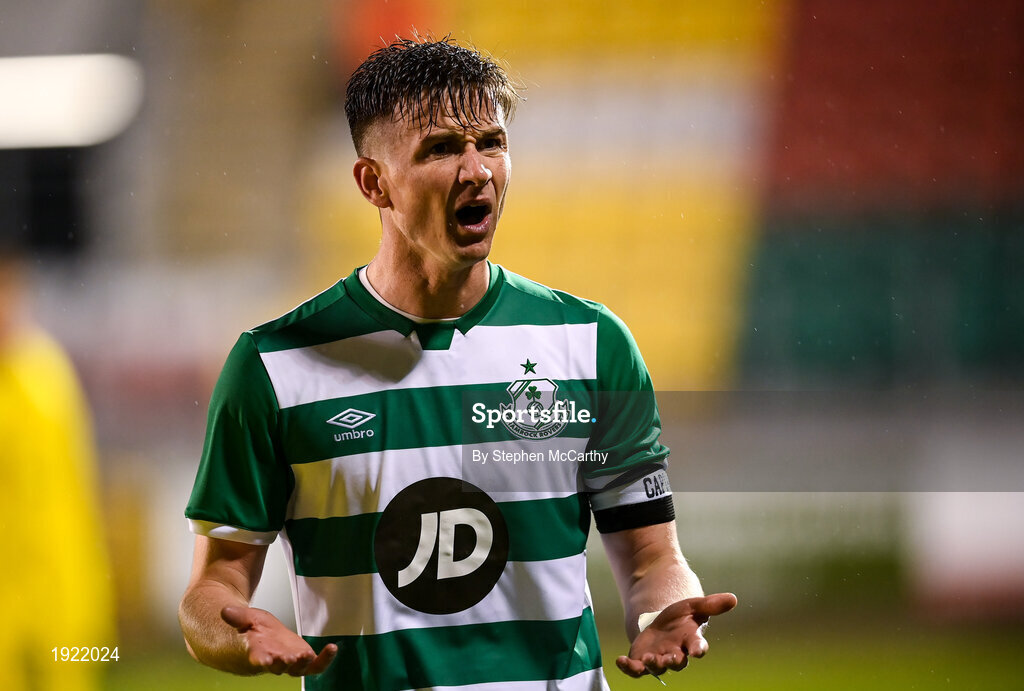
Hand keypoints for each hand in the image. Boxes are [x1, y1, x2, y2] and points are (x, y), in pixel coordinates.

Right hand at [221, 606, 336, 675]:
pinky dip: (324, 660)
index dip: (260, 660)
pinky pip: (313, 665)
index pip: (256, 659)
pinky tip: (332, 648)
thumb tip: (225, 611)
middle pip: (278, 665)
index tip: (262, 659)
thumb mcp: (242, 617)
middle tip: (292, 656)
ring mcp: (287, 662)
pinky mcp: (300, 659)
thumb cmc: (246, 630)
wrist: (251, 639)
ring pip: (296, 668)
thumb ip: (236, 616)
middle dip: (284, 662)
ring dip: (302, 662)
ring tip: (306, 654)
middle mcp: (271, 661)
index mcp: (254, 652)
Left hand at [615, 592, 736, 677]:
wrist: (658, 621)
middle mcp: (676, 653)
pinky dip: (628, 667)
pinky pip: (636, 669)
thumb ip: (711, 604)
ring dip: (653, 664)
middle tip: (670, 658)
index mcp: (690, 640)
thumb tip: (733, 598)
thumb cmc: (680, 616)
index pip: (698, 646)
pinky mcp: (642, 660)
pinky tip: (620, 660)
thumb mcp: (693, 605)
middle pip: (677, 662)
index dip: (699, 648)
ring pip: (657, 667)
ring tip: (648, 658)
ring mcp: (658, 658)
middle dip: (673, 661)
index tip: (699, 650)